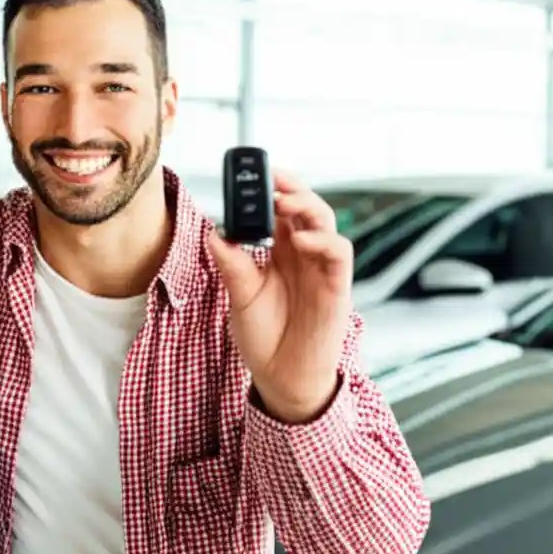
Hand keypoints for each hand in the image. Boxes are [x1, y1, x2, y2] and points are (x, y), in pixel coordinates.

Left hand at [209, 171, 352, 423]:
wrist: (282, 379)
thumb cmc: (265, 338)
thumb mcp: (240, 297)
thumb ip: (232, 265)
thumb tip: (213, 232)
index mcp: (280, 252)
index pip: (281, 210)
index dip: (273, 189)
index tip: (253, 174)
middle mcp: (304, 255)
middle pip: (306, 208)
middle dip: (292, 189)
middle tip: (271, 180)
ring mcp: (322, 269)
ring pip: (326, 222)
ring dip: (308, 206)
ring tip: (283, 202)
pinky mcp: (337, 288)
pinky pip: (339, 254)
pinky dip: (322, 241)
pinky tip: (300, 241)